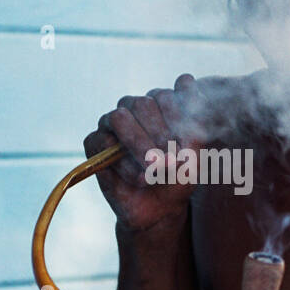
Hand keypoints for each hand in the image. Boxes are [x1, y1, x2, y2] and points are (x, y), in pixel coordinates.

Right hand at [83, 74, 211, 231]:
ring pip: (119, 117)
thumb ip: (193, 120)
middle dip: (157, 134)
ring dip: (139, 145)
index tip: (187, 147)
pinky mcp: (94, 142)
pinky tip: (139, 179)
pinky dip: (123, 164)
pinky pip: (102, 142)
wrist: (162, 208)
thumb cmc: (179, 177)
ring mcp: (113, 123)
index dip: (176, 120)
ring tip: (154, 169)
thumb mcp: (194, 152)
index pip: (166, 96)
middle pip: (142, 103)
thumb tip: (184, 80)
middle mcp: (136, 108)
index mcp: (161, 104)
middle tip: (169, 161)